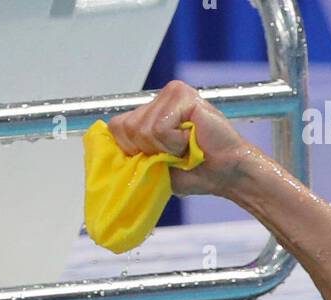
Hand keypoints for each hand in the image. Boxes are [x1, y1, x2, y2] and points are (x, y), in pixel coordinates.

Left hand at [106, 79, 252, 197]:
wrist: (225, 174)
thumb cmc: (194, 172)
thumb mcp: (154, 167)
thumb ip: (132, 155)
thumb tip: (104, 153)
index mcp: (150, 113)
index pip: (116, 127)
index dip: (129, 150)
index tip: (155, 159)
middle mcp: (159, 98)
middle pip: (125, 128)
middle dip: (147, 151)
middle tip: (174, 153)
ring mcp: (171, 93)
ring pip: (142, 130)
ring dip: (164, 149)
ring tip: (185, 147)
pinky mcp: (182, 95)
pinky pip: (159, 128)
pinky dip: (174, 143)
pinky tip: (191, 140)